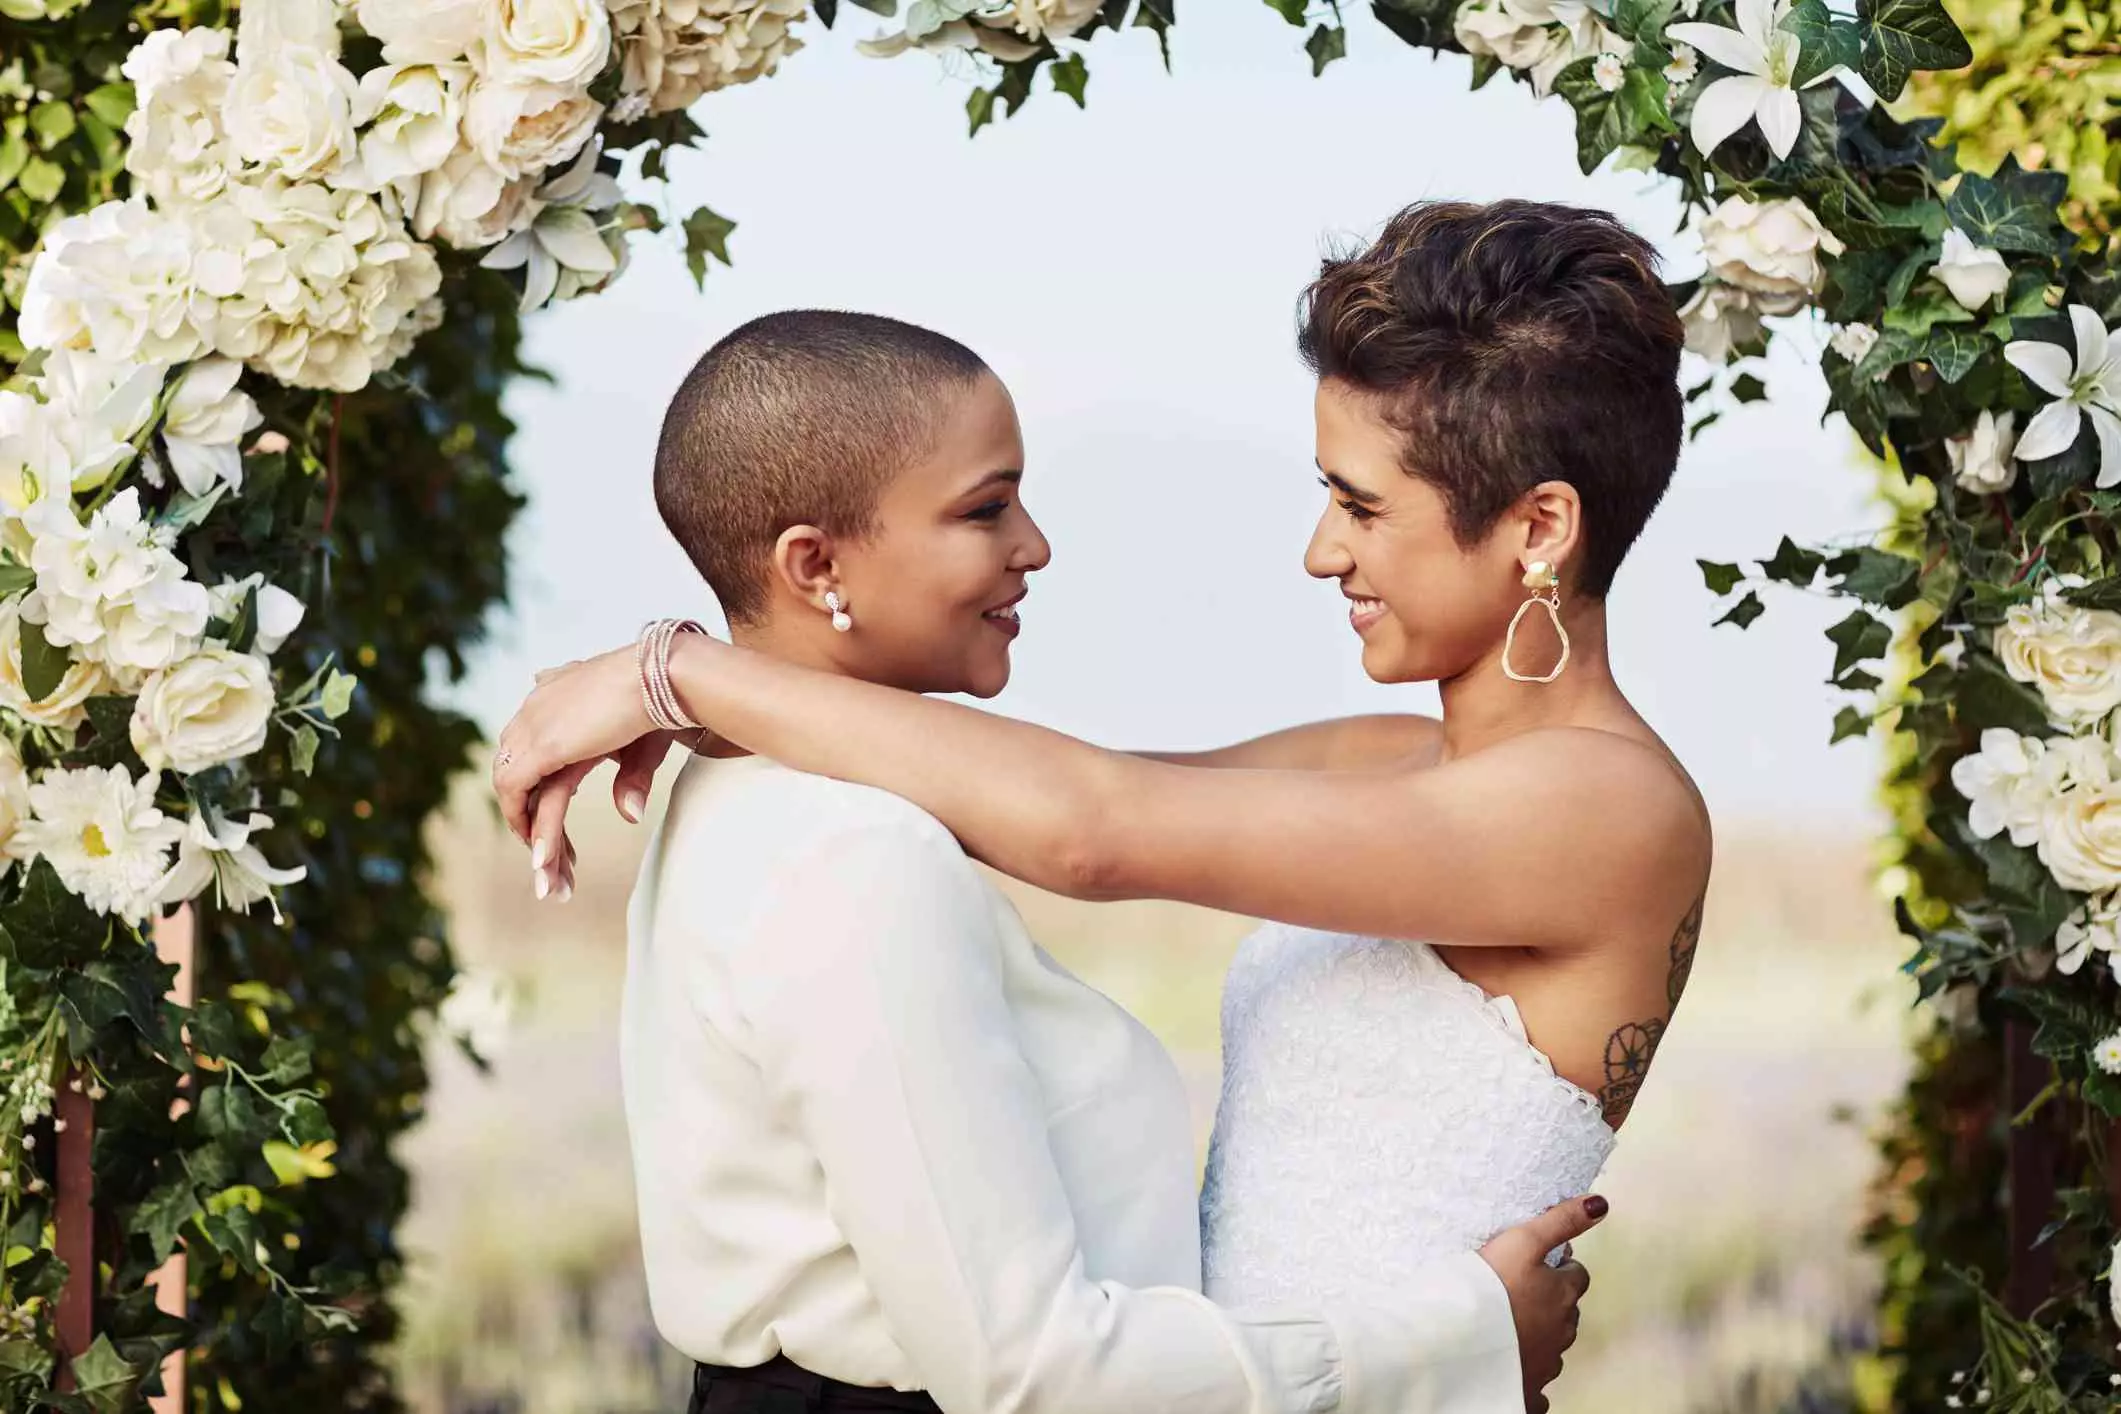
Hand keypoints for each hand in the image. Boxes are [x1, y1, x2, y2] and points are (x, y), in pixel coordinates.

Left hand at [491, 641, 681, 890]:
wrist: (666, 674)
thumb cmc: (665, 698)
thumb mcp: (642, 747)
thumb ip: (629, 777)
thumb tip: (626, 814)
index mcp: (554, 702)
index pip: (531, 757)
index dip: (540, 800)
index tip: (556, 838)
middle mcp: (536, 714)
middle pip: (520, 779)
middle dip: (532, 827)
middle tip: (551, 869)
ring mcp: (534, 727)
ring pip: (517, 793)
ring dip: (532, 838)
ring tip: (548, 879)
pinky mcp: (543, 745)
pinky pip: (521, 796)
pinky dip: (528, 828)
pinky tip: (542, 859)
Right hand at [1477, 1194, 1604, 1412]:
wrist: (1459, 1341)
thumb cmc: (1490, 1287)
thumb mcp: (1523, 1241)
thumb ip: (1561, 1221)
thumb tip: (1601, 1203)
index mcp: (1562, 1295)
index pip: (1578, 1276)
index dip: (1563, 1266)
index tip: (1542, 1260)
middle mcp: (1561, 1330)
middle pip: (1568, 1311)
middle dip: (1554, 1300)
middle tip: (1523, 1288)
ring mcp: (1545, 1362)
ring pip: (1554, 1344)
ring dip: (1543, 1333)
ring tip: (1513, 1322)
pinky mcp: (1527, 1387)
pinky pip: (1539, 1385)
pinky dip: (1532, 1373)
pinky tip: (1517, 1366)